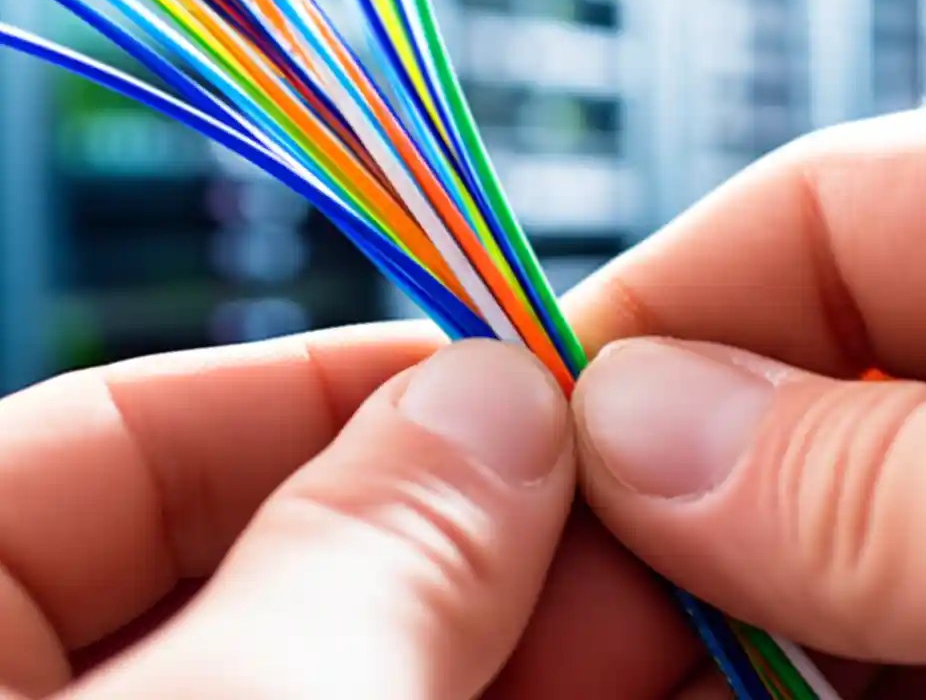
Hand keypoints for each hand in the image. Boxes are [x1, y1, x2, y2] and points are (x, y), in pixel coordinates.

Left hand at [0, 328, 701, 698]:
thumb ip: (364, 559)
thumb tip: (491, 400)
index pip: (116, 443)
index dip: (322, 385)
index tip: (504, 377)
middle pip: (290, 573)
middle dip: (484, 536)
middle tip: (644, 516)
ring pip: (389, 680)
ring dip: (553, 641)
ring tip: (691, 610)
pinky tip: (675, 696)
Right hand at [565, 73, 925, 697]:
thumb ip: (887, 475)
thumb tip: (634, 429)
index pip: (836, 217)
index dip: (657, 319)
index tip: (524, 441)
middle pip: (828, 408)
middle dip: (683, 517)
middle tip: (569, 634)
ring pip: (863, 560)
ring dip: (736, 635)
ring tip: (627, 694)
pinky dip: (824, 696)